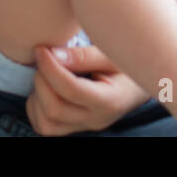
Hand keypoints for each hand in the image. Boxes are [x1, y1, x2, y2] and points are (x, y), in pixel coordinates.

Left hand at [24, 43, 152, 134]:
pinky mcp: (75, 127)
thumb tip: (53, 54)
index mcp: (109, 100)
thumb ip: (84, 55)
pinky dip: (37, 108)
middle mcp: (96, 119)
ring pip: (47, 124)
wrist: (140, 84)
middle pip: (55, 109)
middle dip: (42, 81)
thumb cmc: (127, 64)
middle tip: (44, 58)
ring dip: (38, 96)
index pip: (72, 89)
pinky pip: (46, 127)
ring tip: (46, 74)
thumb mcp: (112, 53)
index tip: (41, 49)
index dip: (50, 68)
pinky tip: (46, 87)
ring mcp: (85, 126)